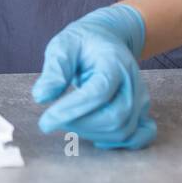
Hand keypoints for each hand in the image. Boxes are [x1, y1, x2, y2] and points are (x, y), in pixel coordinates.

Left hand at [32, 4, 155, 149]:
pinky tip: (97, 139)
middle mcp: (132, 82)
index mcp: (114, 62)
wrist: (107, 38)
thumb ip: (54, 69)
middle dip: (80, 125)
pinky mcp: (140, 110)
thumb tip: (41, 97)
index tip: (45, 122)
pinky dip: (119, 144)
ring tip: (67, 122)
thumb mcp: (63, 45)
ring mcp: (139, 98)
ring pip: (123, 130)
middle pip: (114, 117)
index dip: (72, 110)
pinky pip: (139, 136)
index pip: (98, 93)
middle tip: (52, 121)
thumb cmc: (83, 42)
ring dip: (92, 134)